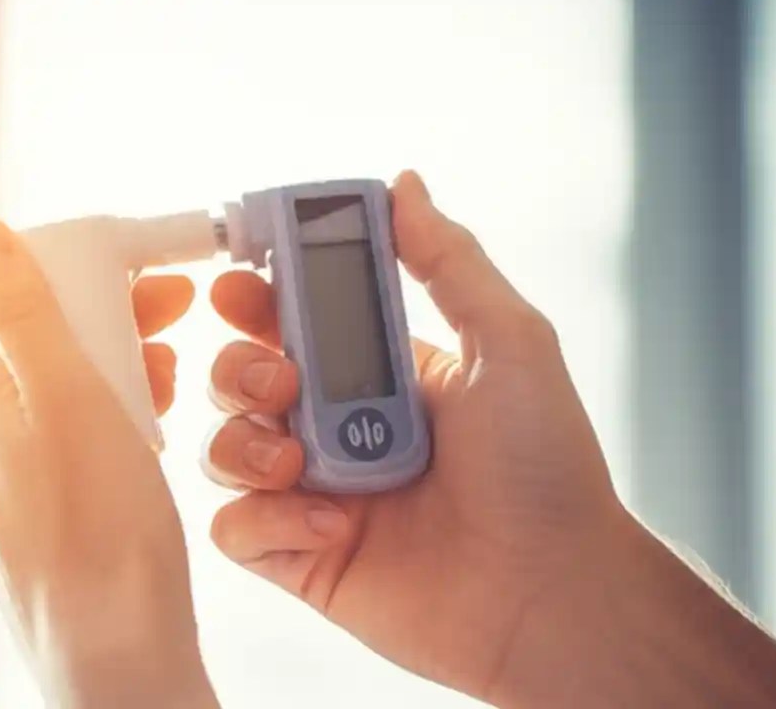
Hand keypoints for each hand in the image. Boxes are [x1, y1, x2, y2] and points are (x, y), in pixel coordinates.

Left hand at [0, 216, 216, 707]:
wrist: (114, 651)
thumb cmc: (102, 534)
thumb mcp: (70, 399)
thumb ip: (21, 311)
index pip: (19, 296)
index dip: (88, 270)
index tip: (149, 266)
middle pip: (42, 340)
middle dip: (110, 315)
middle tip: (173, 313)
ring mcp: (6, 477)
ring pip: (59, 388)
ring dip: (117, 363)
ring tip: (171, 376)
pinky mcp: (37, 510)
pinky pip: (71, 435)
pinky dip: (113, 414)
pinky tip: (148, 430)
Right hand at [201, 171, 628, 701]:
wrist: (552, 592)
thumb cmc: (545, 468)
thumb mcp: (510, 343)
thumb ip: (449, 261)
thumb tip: (405, 184)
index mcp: (375, 373)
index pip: (291, 319)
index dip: (256, 296)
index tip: (238, 277)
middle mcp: (334, 429)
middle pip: (238, 377)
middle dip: (238, 365)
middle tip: (282, 378)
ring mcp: (312, 494)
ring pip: (222, 449)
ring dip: (245, 443)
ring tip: (300, 458)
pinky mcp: (299, 556)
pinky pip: (235, 529)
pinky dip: (266, 521)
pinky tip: (331, 525)